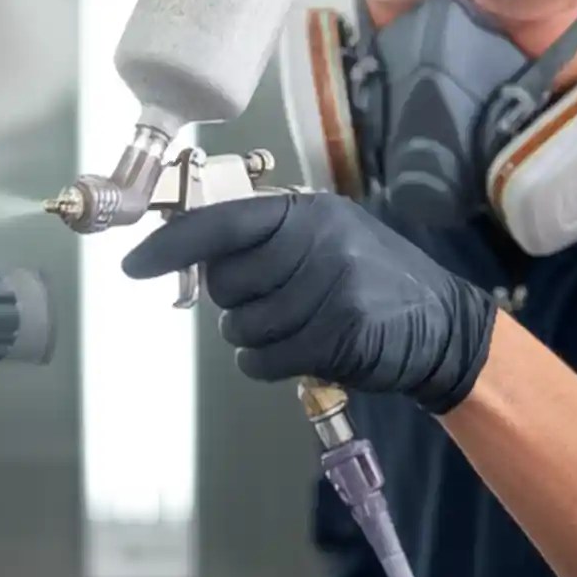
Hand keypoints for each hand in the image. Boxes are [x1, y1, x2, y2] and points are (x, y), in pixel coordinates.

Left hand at [122, 193, 497, 413]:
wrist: (443, 327)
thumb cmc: (369, 284)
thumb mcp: (325, 242)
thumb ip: (264, 243)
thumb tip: (189, 255)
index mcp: (306, 212)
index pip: (221, 222)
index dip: (171, 245)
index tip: (133, 264)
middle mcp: (317, 239)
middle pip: (223, 283)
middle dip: (235, 302)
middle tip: (277, 302)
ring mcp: (332, 285)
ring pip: (239, 326)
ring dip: (256, 338)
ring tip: (300, 327)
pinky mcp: (339, 331)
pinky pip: (263, 359)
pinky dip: (271, 364)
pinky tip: (305, 352)